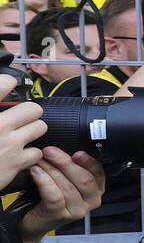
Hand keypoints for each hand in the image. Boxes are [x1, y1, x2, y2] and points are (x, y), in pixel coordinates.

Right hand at [0, 77, 46, 192]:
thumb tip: (4, 86)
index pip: (4, 82)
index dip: (8, 81)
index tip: (8, 83)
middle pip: (33, 108)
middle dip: (29, 113)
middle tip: (20, 119)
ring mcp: (9, 143)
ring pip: (40, 127)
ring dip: (33, 131)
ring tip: (21, 135)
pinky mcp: (18, 161)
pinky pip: (37, 151)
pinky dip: (30, 154)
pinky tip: (19, 154)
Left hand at [18, 148, 104, 242]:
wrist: (34, 218)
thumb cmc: (48, 194)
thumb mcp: (64, 177)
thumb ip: (70, 165)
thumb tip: (62, 146)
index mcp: (96, 189)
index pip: (98, 172)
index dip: (88, 161)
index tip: (76, 152)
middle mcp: (91, 201)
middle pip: (85, 179)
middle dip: (65, 162)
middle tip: (49, 151)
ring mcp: (77, 210)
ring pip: (67, 187)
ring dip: (50, 170)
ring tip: (37, 161)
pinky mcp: (60, 215)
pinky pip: (54, 196)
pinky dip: (44, 182)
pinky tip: (35, 172)